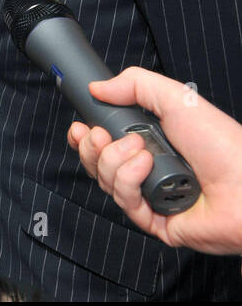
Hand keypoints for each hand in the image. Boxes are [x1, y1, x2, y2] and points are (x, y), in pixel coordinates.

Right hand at [67, 66, 241, 254]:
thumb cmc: (225, 145)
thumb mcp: (177, 99)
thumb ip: (136, 84)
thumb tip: (99, 87)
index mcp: (151, 144)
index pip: (105, 144)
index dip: (87, 138)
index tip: (80, 127)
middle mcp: (148, 171)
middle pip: (97, 163)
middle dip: (93, 147)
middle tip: (102, 134)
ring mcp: (151, 197)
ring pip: (106, 181)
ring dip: (115, 160)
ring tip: (142, 150)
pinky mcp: (155, 221)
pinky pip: (124, 201)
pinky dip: (128, 179)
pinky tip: (146, 166)